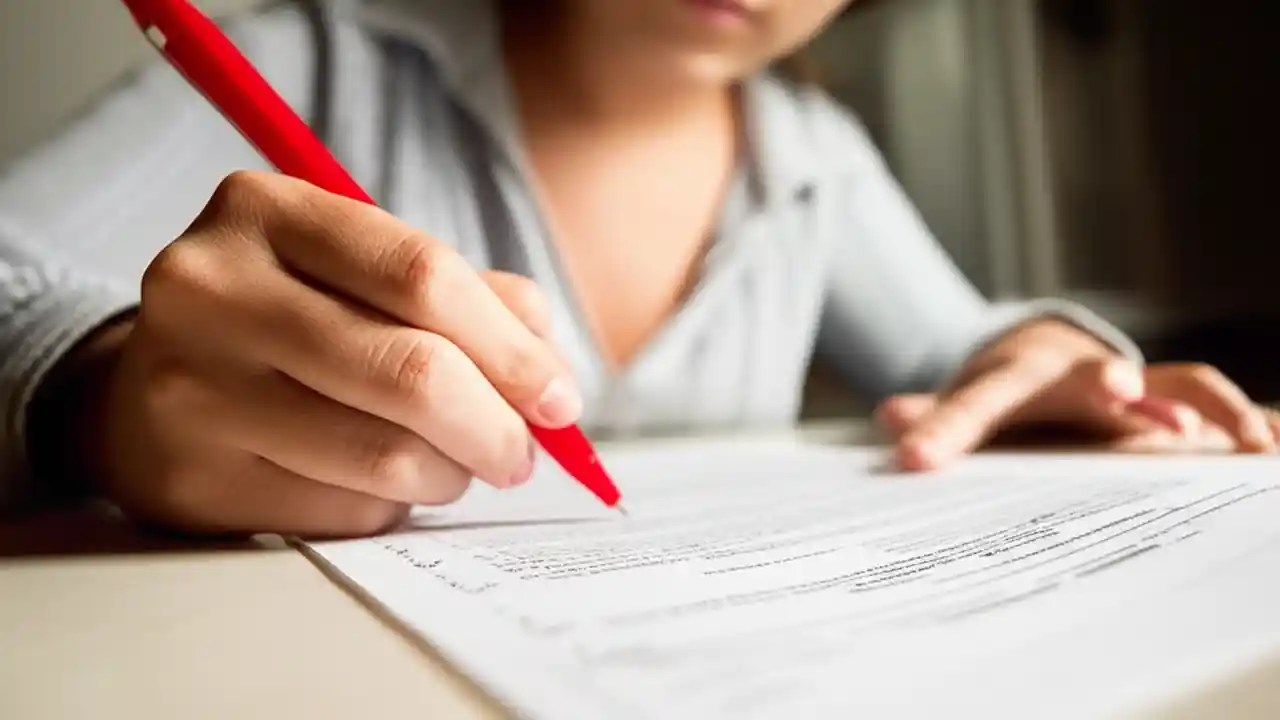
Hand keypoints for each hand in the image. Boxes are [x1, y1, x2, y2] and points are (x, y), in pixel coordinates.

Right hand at [81, 171, 576, 536]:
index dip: (512, 349)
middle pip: (411, 371)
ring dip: (450, 473)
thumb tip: (549, 370)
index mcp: (264, 210)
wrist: (146, 389)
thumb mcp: (361, 270)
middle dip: (496, 425)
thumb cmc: (287, 318)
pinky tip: (380, 483)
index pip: (423, 275)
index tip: (560, 399)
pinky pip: (343, 512)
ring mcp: (192, 389)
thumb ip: (468, 298)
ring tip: (457, 464)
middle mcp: (212, 290)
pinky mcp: (193, 480)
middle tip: (523, 452)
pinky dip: (391, 505)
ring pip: (384, 455)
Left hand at [875, 320, 1279, 470]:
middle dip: (1107, 380)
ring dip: (1210, 405)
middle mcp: (1086, 375)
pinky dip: (1265, 423)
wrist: (1052, 354)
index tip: (914, 458)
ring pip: (1182, 383)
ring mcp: (1142, 387)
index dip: (946, 429)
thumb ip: (934, 416)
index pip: (977, 402)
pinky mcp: (1182, 404)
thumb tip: (887, 418)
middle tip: (1123, 390)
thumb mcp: (967, 400)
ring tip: (1246, 442)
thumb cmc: (1008, 389)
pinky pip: (1227, 410)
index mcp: (1019, 378)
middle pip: (1093, 376)